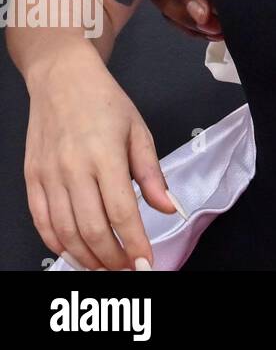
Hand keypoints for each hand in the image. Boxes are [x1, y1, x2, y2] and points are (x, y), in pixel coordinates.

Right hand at [24, 50, 175, 269]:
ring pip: (65, 232)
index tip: (146, 262)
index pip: (121, 212)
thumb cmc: (104, 102)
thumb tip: (169, 207)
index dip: (134, 243)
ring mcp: (48, 176)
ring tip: (105, 267)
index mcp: (105, 156)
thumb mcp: (139, 131)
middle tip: (128, 269)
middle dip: (111, 258)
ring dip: (86, 257)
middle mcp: (73, 169)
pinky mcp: (32, 179)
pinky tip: (75, 252)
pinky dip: (57, 244)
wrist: (62, 80)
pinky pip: (42, 222)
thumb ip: (152, 174)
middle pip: (91, 229)